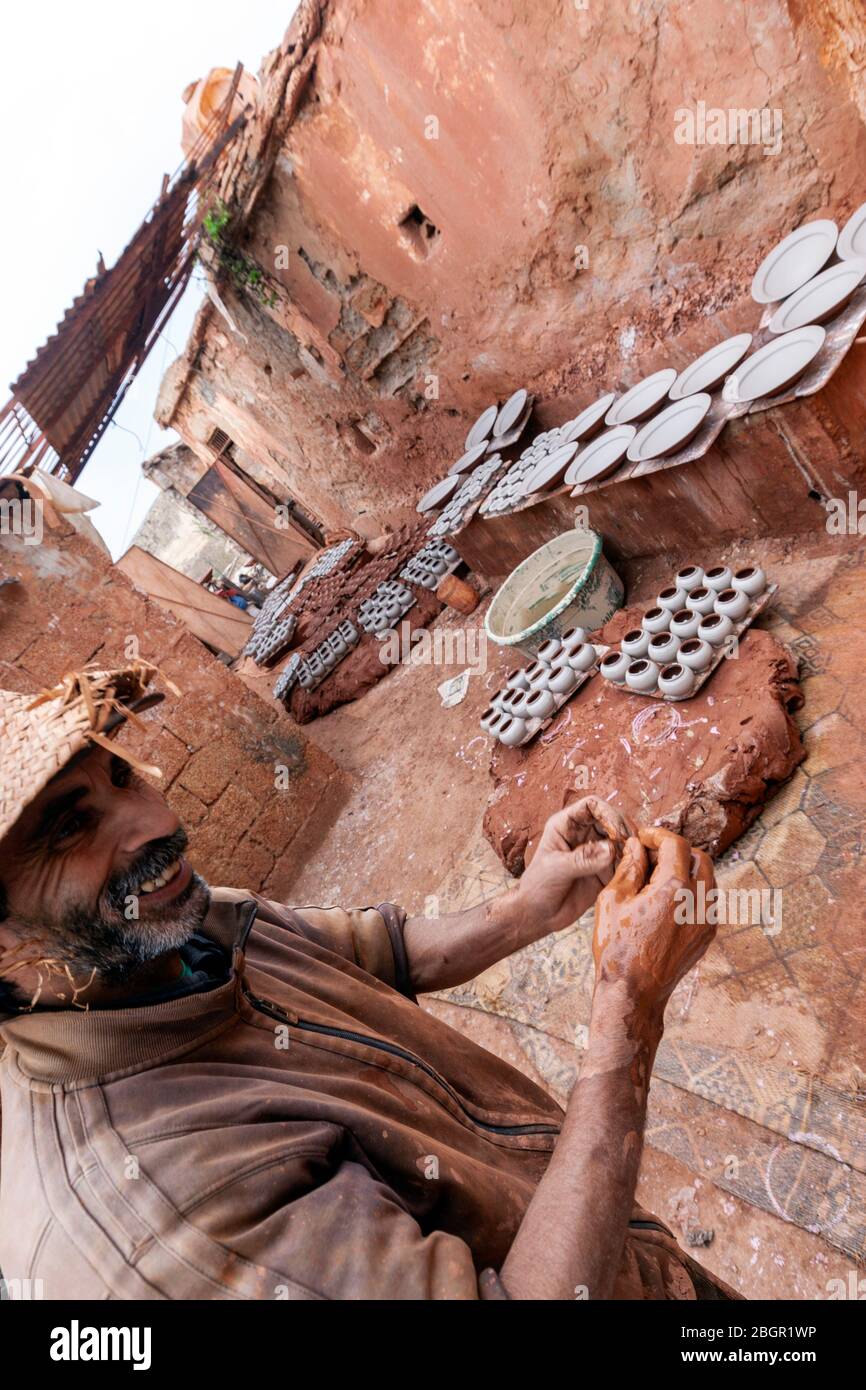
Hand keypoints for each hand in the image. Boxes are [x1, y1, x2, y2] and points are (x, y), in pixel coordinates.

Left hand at [516, 797, 635, 935]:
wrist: (538, 915)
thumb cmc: (537, 887)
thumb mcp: (556, 869)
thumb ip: (583, 859)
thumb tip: (611, 849)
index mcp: (566, 825)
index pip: (592, 805)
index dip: (608, 814)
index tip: (617, 833)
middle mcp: (583, 834)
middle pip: (613, 820)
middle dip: (625, 831)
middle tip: (631, 848)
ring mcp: (596, 852)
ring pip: (622, 841)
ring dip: (631, 848)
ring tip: (634, 862)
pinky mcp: (605, 871)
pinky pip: (624, 862)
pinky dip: (632, 865)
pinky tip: (632, 873)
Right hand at [592, 825, 715, 1020]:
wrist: (634, 992)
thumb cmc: (617, 948)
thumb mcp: (612, 900)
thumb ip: (629, 867)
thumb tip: (636, 846)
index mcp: (674, 888)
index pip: (676, 844)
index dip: (657, 835)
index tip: (642, 838)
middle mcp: (698, 902)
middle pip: (699, 857)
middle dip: (676, 849)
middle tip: (651, 854)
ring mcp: (707, 919)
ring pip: (708, 878)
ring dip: (687, 869)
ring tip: (658, 876)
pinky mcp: (708, 934)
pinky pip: (706, 901)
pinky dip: (691, 891)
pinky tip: (666, 899)